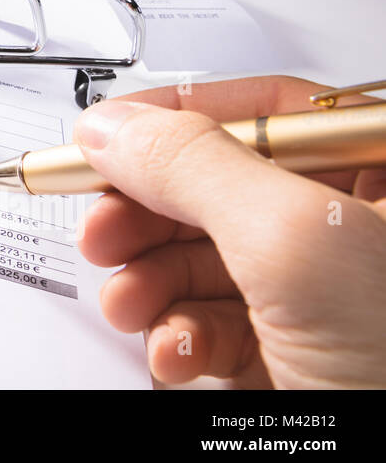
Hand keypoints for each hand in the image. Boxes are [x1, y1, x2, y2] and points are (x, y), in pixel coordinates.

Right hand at [74, 75, 385, 387]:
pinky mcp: (300, 351)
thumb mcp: (296, 246)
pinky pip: (217, 321)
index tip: (103, 136)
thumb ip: (198, 167)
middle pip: (218, 184)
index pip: (266, 109)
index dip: (174, 117)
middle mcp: (359, 225)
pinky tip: (179, 353)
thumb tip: (116, 127)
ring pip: (205, 255)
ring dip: (149, 282)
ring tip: (130, 303)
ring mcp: (329, 293)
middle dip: (147, 214)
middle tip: (103, 228)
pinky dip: (180, 336)